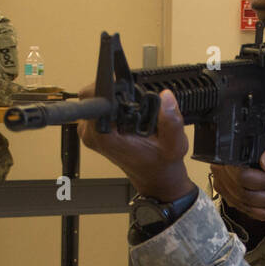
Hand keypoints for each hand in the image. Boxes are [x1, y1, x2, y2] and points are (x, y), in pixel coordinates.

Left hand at [76, 85, 193, 201]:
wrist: (155, 177)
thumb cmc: (161, 163)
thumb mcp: (175, 144)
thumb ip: (171, 121)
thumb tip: (166, 97)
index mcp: (105, 137)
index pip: (95, 99)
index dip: (112, 89)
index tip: (128, 93)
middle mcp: (92, 134)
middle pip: (92, 95)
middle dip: (115, 93)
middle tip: (135, 106)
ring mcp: (89, 132)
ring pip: (95, 98)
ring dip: (114, 99)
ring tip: (133, 114)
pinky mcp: (92, 130)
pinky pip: (98, 107)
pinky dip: (113, 106)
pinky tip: (127, 116)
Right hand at [209, 135, 264, 221]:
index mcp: (231, 154)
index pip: (242, 175)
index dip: (263, 181)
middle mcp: (221, 169)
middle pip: (241, 193)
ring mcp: (222, 182)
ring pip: (241, 203)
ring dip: (264, 208)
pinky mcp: (227, 194)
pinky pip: (241, 208)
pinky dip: (258, 213)